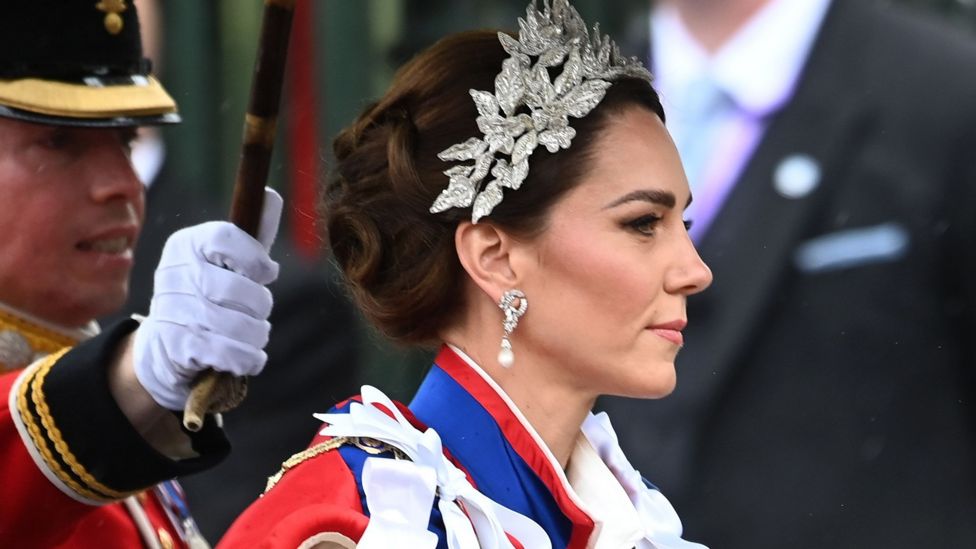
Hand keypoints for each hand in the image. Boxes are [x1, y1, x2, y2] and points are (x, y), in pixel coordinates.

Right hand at [133, 188, 281, 410]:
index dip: (257, 259)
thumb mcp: (222, 261)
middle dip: (260, 306)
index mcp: (186, 244)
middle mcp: (177, 274)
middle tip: (253, 310)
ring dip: (257, 335)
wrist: (162, 348)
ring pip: (245, 325)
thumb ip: (251, 236)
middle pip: (245, 290)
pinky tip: (246, 357)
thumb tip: (271, 196)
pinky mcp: (181, 347)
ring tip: (250, 334)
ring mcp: (177, 311)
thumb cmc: (205, 296)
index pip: (228, 238)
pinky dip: (249, 359)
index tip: (266, 273)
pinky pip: (234, 353)